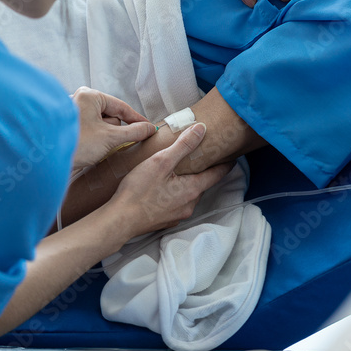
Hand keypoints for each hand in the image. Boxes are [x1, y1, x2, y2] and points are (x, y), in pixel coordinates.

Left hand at [70, 87, 156, 173]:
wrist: (46, 160)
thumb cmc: (76, 143)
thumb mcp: (110, 137)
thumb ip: (133, 132)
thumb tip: (148, 128)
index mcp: (90, 96)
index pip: (121, 107)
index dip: (137, 119)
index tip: (149, 128)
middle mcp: (80, 101)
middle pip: (110, 117)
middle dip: (115, 132)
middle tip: (113, 143)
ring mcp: (73, 114)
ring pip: (100, 126)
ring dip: (103, 138)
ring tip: (95, 149)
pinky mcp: (69, 128)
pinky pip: (90, 132)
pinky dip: (94, 141)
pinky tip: (90, 151)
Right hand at [109, 123, 232, 236]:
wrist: (119, 221)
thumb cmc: (138, 191)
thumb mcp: (161, 161)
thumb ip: (183, 145)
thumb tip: (201, 129)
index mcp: (192, 189)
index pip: (217, 175)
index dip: (225, 164)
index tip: (231, 158)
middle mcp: (189, 205)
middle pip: (202, 184)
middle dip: (201, 172)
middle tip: (199, 159)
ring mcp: (177, 215)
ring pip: (188, 195)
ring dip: (186, 184)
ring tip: (177, 172)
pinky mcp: (165, 220)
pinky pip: (176, 204)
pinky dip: (174, 194)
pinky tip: (161, 188)